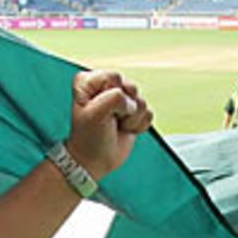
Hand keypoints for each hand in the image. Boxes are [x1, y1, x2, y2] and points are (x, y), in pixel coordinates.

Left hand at [66, 69, 152, 183]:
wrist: (95, 160)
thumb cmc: (89, 138)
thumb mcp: (96, 113)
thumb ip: (115, 98)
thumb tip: (133, 103)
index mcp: (90, 81)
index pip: (115, 77)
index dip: (112, 96)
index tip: (100, 110)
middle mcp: (107, 87)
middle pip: (131, 87)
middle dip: (124, 108)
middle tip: (111, 120)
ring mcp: (122, 99)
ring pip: (142, 101)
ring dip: (131, 119)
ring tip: (117, 126)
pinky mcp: (134, 112)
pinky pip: (148, 113)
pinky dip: (138, 125)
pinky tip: (125, 129)